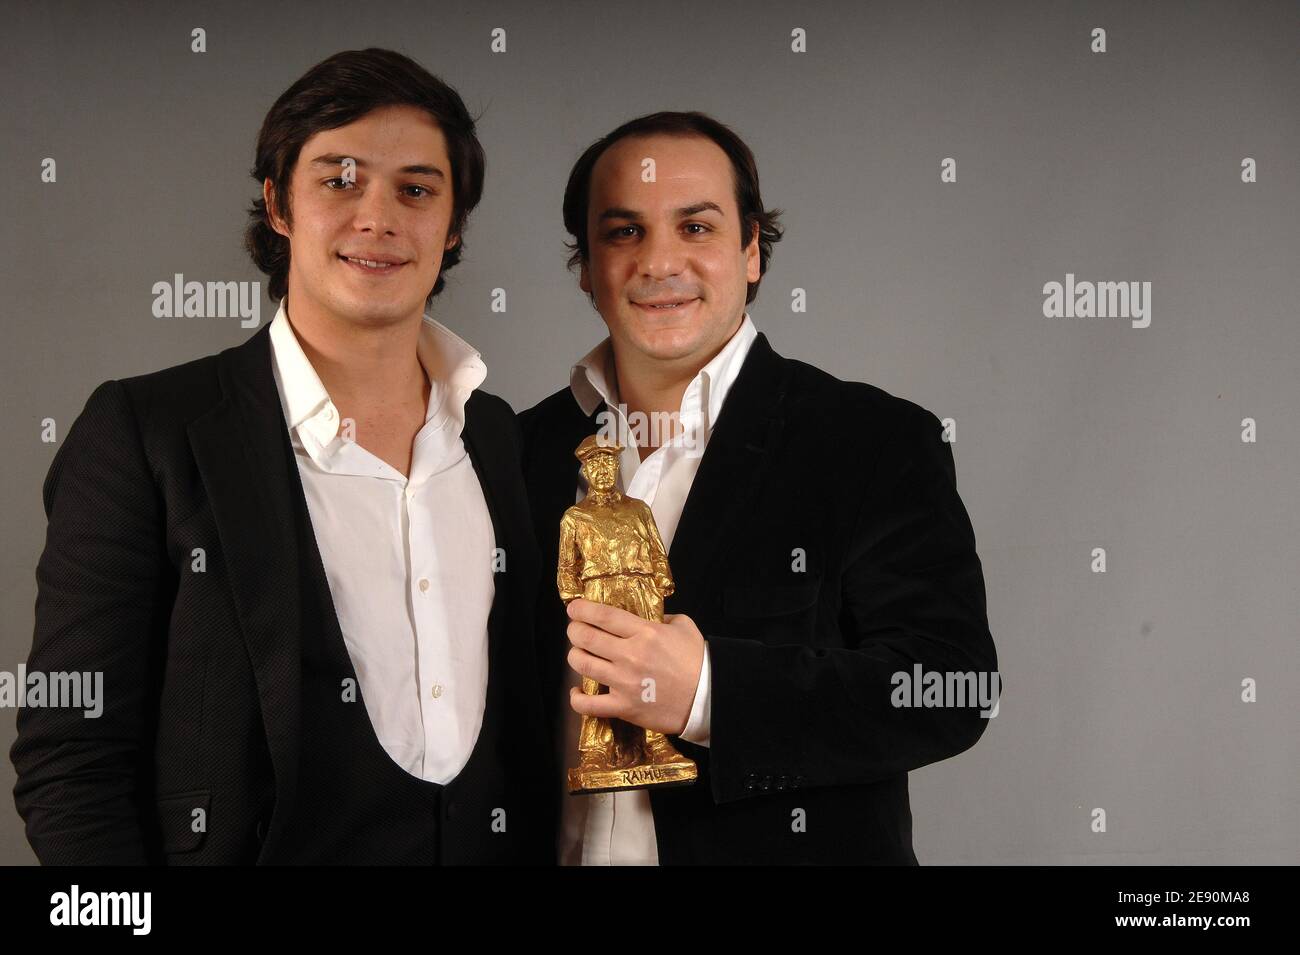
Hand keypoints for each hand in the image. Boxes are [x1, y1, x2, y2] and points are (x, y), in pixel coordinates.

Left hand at [566, 598, 704, 734]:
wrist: (708, 698)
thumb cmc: (698, 662)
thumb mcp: (684, 627)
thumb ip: (663, 618)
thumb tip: (647, 617)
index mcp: (646, 633)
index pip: (604, 616)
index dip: (582, 610)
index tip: (574, 609)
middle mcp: (630, 655)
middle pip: (586, 637)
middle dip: (574, 630)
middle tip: (575, 629)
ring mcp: (624, 683)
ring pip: (582, 664)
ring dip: (575, 656)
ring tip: (579, 654)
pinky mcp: (624, 707)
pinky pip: (588, 705)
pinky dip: (577, 698)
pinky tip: (577, 691)